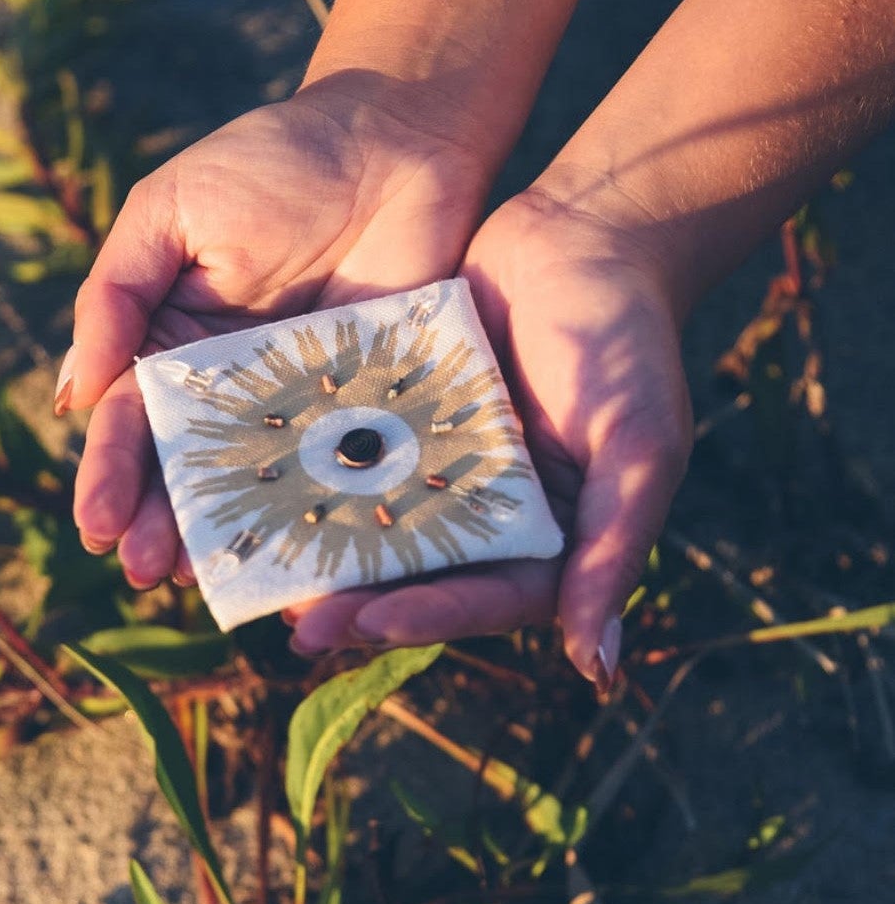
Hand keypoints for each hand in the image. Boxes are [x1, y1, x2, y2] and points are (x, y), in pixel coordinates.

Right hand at [60, 74, 489, 584]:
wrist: (398, 138)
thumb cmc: (274, 160)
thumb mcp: (171, 210)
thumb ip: (115, 293)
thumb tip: (72, 393)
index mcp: (172, 348)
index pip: (132, 425)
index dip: (110, 477)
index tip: (97, 527)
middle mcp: (231, 393)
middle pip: (190, 474)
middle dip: (162, 525)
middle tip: (147, 573)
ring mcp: (301, 410)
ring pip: (259, 491)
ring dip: (231, 541)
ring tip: (207, 584)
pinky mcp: (370, 414)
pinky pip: (340, 477)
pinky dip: (321, 521)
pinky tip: (304, 563)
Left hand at [284, 188, 693, 687]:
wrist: (589, 232)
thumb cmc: (631, 342)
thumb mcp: (640, 446)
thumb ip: (615, 550)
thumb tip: (603, 671)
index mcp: (545, 539)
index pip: (484, 598)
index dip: (429, 615)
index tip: (370, 623)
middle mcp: (484, 515)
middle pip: (416, 578)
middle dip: (358, 604)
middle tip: (297, 626)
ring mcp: (435, 466)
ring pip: (372, 525)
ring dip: (322, 554)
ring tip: (265, 576)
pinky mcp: (396, 418)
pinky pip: (349, 456)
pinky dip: (310, 477)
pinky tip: (262, 492)